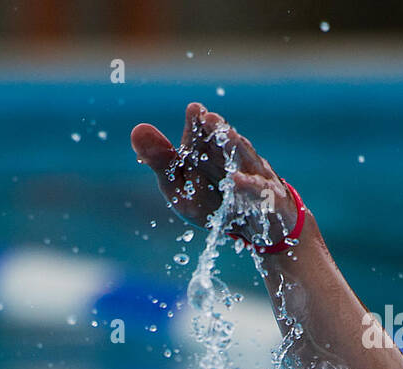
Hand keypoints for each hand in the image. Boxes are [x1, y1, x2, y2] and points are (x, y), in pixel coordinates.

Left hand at [130, 103, 299, 250]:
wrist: (256, 225)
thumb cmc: (212, 202)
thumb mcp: (180, 185)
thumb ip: (161, 161)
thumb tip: (137, 129)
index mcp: (208, 151)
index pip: (201, 133)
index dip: (197, 122)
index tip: (194, 110)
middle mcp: (231, 157)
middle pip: (224, 142)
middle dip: (217, 129)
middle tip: (207, 116)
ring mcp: (251, 174)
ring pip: (243, 158)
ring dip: (234, 146)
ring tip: (224, 134)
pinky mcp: (265, 197)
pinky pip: (256, 191)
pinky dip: (247, 186)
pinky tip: (236, 182)